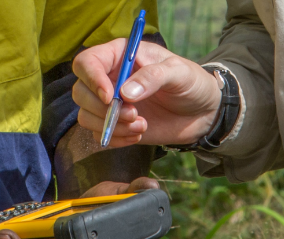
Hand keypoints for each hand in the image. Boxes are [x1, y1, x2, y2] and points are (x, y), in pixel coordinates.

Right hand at [70, 39, 223, 147]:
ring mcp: (110, 103)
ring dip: (111, 126)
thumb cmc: (191, 83)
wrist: (202, 112)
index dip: (91, 79)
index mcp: (119, 56)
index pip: (87, 62)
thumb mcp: (178, 72)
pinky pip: (99, 134)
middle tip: (133, 114)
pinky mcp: (115, 124)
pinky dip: (116, 138)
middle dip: (103, 109)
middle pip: (80, 91)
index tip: (110, 97)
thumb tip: (125, 93)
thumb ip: (153, 77)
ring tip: (142, 125)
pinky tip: (139, 134)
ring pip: (86, 115)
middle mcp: (109, 78)